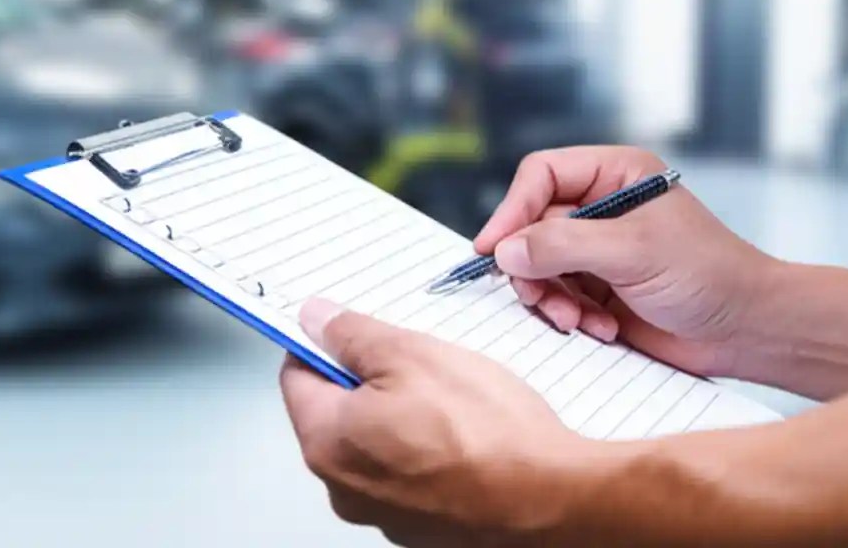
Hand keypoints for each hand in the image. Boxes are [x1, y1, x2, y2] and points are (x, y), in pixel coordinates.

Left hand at [279, 299, 583, 546]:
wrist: (551, 500)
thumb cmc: (487, 436)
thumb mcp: (412, 354)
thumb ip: (352, 335)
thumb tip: (316, 320)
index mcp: (328, 442)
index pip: (296, 376)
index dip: (320, 342)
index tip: (345, 328)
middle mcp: (344, 487)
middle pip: (336, 412)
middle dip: (369, 380)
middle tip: (415, 361)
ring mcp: (383, 513)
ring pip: (377, 443)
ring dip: (402, 415)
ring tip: (451, 400)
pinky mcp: (422, 526)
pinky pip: (410, 473)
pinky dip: (428, 450)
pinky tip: (466, 435)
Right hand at [474, 147, 777, 376]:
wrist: (745, 330)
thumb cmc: (708, 275)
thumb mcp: (632, 251)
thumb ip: (564, 245)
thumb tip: (505, 250)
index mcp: (615, 174)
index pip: (541, 176)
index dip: (512, 209)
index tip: (494, 249)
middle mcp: (601, 207)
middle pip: (530, 226)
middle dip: (533, 267)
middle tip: (540, 296)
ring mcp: (597, 250)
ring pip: (537, 266)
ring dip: (550, 297)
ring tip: (577, 319)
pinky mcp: (598, 289)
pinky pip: (556, 297)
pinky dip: (569, 316)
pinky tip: (602, 329)